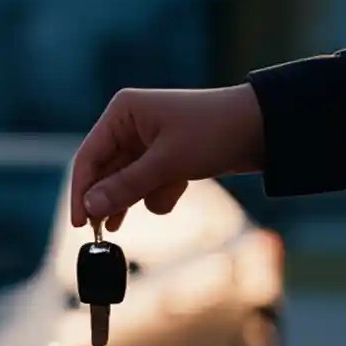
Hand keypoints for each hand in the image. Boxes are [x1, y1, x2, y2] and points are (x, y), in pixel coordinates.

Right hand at [70, 84, 264, 229]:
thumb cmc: (214, 133)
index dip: (81, 192)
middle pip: (105, 171)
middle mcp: (131, 124)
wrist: (266, 128)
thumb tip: (91, 207)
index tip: (79, 224)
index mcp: (123, 113)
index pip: (89, 156)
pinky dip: (158, 194)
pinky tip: (175, 192)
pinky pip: (147, 183)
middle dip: (107, 200)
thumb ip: (126, 187)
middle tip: (100, 232)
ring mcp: (149, 141)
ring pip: (125, 180)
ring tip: (121, 226)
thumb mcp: (167, 163)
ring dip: (131, 200)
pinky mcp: (167, 155)